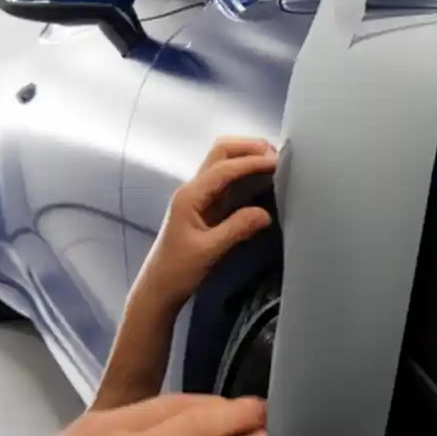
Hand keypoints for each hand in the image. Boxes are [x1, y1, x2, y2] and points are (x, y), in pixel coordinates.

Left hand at [92, 138, 276, 409]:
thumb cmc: (179, 270)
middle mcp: (193, 189)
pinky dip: (245, 172)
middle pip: (220, 153)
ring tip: (274, 162)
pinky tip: (262, 179)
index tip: (277, 162)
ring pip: (223, 163)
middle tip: (277, 154)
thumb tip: (265, 213)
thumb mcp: (209, 251)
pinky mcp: (206, 206)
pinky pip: (227, 180)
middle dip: (248, 148)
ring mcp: (199, 196)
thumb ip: (236, 229)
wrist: (159, 287)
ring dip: (246, 156)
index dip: (251, 162)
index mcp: (191, 196)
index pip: (224, 169)